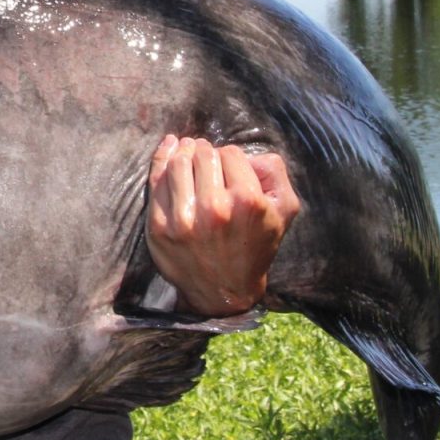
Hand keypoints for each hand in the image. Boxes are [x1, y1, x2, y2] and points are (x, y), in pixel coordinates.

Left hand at [145, 136, 299, 316]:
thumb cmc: (257, 245)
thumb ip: (275, 171)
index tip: (228, 165)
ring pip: (178, 163)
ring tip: (187, 149)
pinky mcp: (159, 228)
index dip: (230, 156)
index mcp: (247, 202)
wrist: (226, 291)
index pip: (231, 154)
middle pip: (203, 155)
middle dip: (205, 150)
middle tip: (205, 153)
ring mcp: (183, 220)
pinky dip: (161, 159)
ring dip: (183, 151)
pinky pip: (155, 181)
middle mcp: (214, 209)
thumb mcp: (284, 209)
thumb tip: (248, 153)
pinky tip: (168, 149)